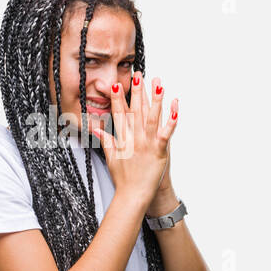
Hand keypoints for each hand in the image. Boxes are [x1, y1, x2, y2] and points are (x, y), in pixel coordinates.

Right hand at [96, 70, 176, 210]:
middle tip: (138, 75)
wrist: (133, 195)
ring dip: (155, 100)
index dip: (118, 99)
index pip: (119, 114)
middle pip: (136, 111)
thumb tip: (95, 128)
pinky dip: (171, 120)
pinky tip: (175, 107)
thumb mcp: (110, 158)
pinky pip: (166, 133)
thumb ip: (105, 140)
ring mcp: (147, 144)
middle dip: (137, 92)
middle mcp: (134, 139)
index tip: (117, 85)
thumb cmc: (123, 179)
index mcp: (122, 139)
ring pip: (152, 118)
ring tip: (158, 84)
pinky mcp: (159, 151)